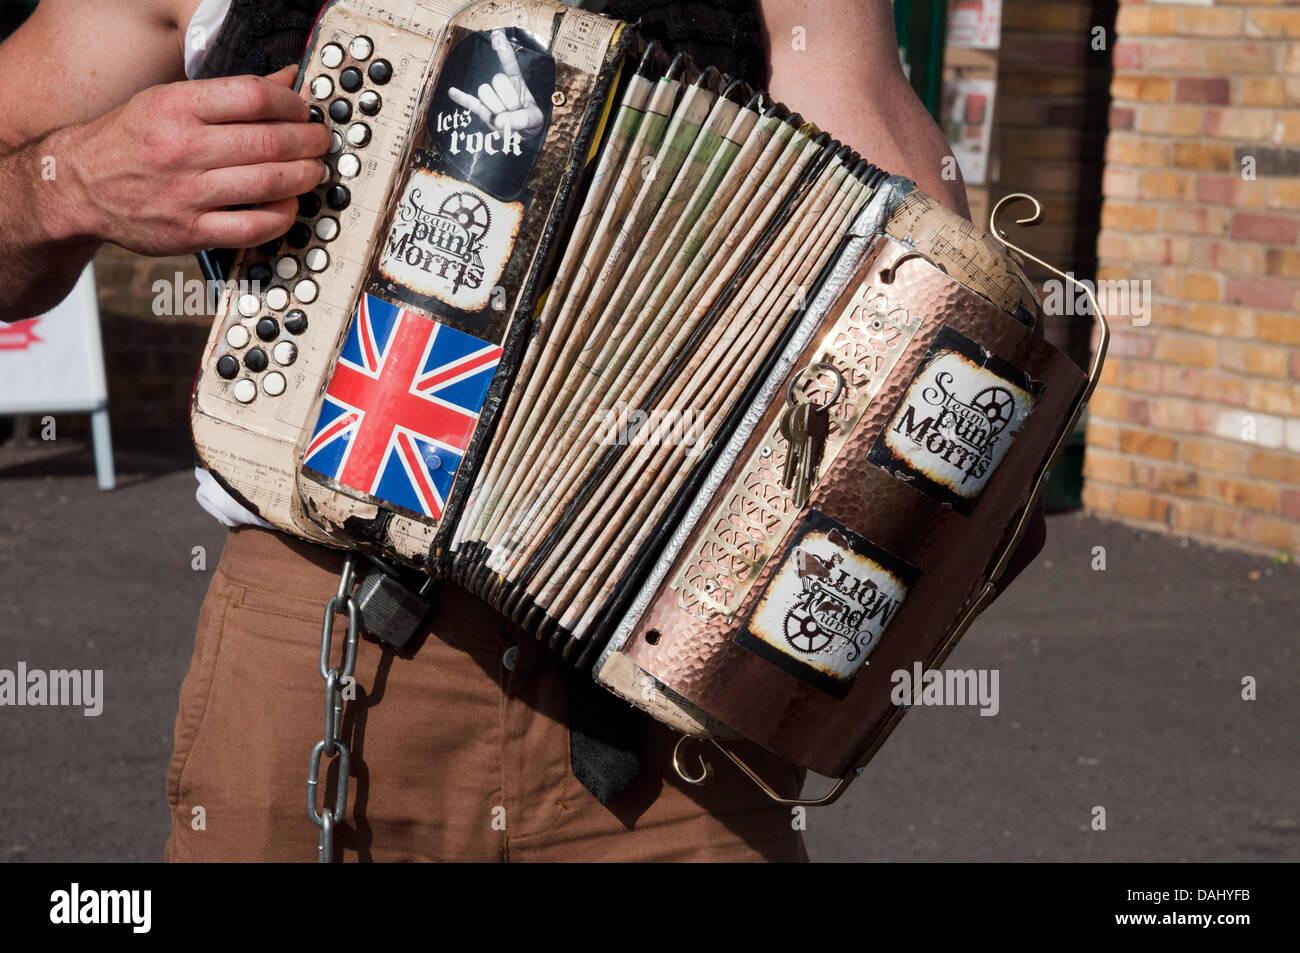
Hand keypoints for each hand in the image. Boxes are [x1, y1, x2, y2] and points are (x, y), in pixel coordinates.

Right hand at [45, 66, 329, 252]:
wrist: (78, 186)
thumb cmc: (132, 140)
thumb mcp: (169, 101)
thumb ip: (230, 94)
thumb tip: (290, 80)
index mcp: (176, 107)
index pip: (254, 97)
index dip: (292, 103)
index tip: (305, 109)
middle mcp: (181, 148)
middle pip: (270, 142)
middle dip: (309, 142)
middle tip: (321, 142)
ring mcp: (186, 194)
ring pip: (269, 184)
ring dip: (304, 177)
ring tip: (314, 170)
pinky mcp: (191, 232)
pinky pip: (254, 227)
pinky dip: (282, 216)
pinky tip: (290, 205)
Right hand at [447, 29, 544, 137]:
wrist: (523, 137)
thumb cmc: (530, 123)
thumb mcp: (535, 121)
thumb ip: (522, 119)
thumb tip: (499, 121)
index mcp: (517, 83)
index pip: (510, 64)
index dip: (504, 51)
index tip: (497, 35)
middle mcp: (502, 87)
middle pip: (498, 81)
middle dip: (510, 100)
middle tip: (517, 111)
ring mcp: (491, 99)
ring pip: (486, 93)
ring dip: (497, 108)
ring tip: (506, 118)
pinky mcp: (483, 111)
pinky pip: (470, 103)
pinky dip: (461, 98)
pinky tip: (452, 92)